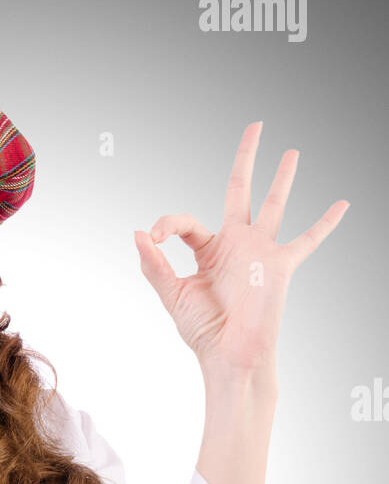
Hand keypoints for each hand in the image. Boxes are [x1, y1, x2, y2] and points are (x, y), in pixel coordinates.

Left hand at [134, 120, 349, 375]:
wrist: (229, 356)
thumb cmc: (203, 332)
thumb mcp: (172, 294)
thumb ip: (155, 264)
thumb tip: (140, 232)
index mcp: (207, 251)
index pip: (187, 222)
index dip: (168, 223)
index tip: (155, 236)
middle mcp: (235, 245)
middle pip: (241, 190)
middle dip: (246, 159)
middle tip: (256, 127)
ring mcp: (260, 252)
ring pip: (274, 204)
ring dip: (283, 177)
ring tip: (292, 151)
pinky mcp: (280, 264)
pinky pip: (308, 239)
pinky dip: (325, 223)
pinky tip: (342, 204)